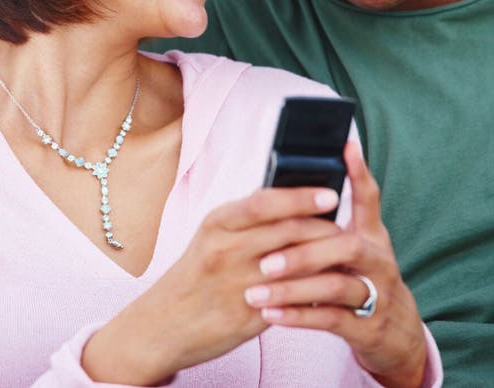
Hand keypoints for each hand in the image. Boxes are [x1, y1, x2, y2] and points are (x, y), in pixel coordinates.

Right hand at [81, 185, 341, 384]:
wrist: (165, 321)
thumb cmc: (197, 271)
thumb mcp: (213, 234)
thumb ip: (248, 217)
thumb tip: (292, 197)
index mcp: (218, 223)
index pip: (265, 202)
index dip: (300, 196)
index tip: (331, 194)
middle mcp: (226, 249)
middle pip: (286, 232)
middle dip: (323, 228)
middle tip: (350, 226)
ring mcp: (237, 284)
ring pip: (294, 266)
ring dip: (324, 259)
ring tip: (347, 254)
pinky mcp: (247, 316)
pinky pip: (289, 300)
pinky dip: (312, 291)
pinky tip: (330, 286)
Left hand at [242, 142, 426, 387]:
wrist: (395, 334)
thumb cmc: (362, 278)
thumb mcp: (356, 248)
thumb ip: (328, 224)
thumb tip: (290, 189)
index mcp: (372, 235)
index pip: (369, 198)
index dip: (359, 172)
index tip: (345, 146)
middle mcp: (377, 260)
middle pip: (345, 247)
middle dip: (303, 253)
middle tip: (265, 261)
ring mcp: (375, 294)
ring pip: (334, 288)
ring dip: (292, 289)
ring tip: (255, 292)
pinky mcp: (366, 327)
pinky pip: (330, 320)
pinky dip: (298, 317)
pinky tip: (270, 314)